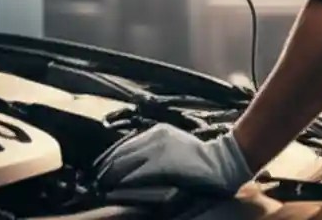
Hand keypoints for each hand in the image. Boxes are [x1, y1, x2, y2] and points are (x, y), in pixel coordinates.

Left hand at [93, 124, 253, 195]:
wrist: (224, 160)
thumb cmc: (201, 158)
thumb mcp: (174, 144)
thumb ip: (154, 150)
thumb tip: (131, 164)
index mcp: (156, 132)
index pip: (123, 146)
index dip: (108, 160)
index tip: (100, 171)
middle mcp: (155, 138)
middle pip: (120, 155)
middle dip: (106, 170)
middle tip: (98, 183)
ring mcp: (159, 150)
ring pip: (125, 164)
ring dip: (112, 177)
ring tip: (104, 188)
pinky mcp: (164, 164)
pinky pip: (137, 174)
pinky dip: (125, 182)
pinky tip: (118, 190)